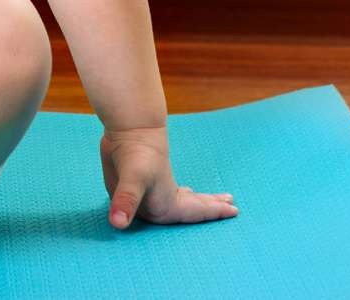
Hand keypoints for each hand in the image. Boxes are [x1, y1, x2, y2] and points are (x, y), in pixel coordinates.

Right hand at [99, 125, 238, 228]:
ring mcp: (148, 194)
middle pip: (189, 211)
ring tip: (218, 199)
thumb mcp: (133, 178)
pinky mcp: (147, 181)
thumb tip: (116, 223)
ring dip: (200, 202)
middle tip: (232, 206)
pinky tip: (188, 190)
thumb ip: (126, 200)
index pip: (191, 214)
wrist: (127, 126)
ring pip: (183, 202)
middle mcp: (151, 205)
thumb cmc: (133, 153)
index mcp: (155, 208)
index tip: (233, 211)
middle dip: (210, 209)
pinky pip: (174, 193)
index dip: (212, 213)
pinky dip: (187, 195)